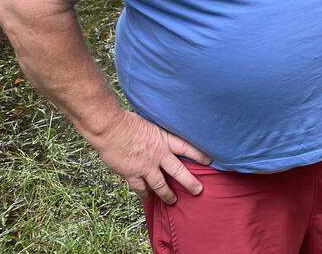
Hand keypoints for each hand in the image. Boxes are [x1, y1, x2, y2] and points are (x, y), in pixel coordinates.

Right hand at [89, 110, 211, 203]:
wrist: (111, 129)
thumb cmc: (128, 121)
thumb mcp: (151, 123)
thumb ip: (158, 133)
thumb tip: (161, 135)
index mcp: (164, 139)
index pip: (187, 147)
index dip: (199, 154)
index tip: (210, 160)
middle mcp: (158, 154)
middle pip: (178, 171)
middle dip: (190, 182)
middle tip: (198, 190)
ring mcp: (145, 166)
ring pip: (160, 184)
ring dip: (167, 194)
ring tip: (173, 201)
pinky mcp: (132, 174)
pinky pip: (140, 188)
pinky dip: (144, 194)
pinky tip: (147, 198)